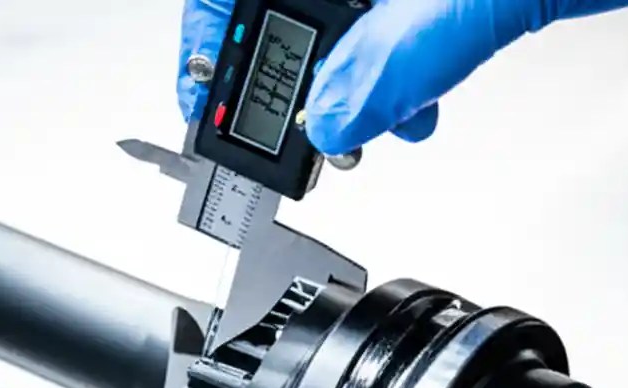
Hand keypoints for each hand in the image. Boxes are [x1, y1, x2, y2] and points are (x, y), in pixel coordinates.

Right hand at [177, 0, 627, 154]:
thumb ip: (406, 58)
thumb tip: (336, 120)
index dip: (210, 31)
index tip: (210, 95)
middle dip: (290, 68)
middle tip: (295, 134)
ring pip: (345, 5)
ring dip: (350, 76)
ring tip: (365, 130)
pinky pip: (395, 9)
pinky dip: (398, 61)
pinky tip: (417, 100)